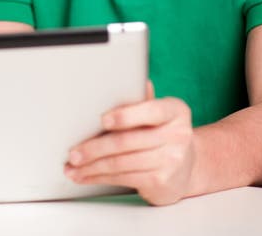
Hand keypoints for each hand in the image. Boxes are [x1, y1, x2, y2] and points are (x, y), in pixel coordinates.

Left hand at [64, 83, 194, 205]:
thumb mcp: (159, 113)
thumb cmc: (164, 132)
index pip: (150, 111)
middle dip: (95, 148)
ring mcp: (171, 161)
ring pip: (121, 163)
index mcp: (175, 111)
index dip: (125, 116)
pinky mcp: (161, 182)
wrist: (188, 166)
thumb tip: (123, 79)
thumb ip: (141, 101)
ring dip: (92, 167)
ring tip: (73, 167)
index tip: (102, 119)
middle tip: (74, 152)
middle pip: (128, 141)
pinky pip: (123, 178)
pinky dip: (100, 178)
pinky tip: (87, 176)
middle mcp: (177, 135)